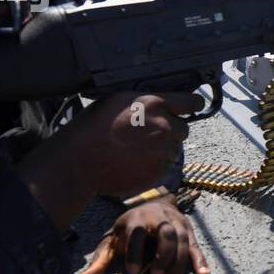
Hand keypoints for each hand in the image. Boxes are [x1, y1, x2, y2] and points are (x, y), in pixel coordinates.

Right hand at [64, 91, 201, 199]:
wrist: (80, 161)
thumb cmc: (92, 128)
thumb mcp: (118, 101)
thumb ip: (145, 102)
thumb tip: (161, 103)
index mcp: (154, 104)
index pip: (192, 101)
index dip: (193, 104)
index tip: (194, 106)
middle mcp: (164, 126)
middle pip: (183, 129)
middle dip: (171, 131)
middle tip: (148, 135)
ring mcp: (163, 151)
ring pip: (174, 150)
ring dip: (162, 150)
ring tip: (136, 150)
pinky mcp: (159, 172)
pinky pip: (164, 167)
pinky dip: (154, 166)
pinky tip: (134, 162)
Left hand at [73, 198, 208, 273]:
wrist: (152, 202)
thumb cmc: (129, 229)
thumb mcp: (112, 241)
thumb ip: (99, 262)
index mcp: (135, 219)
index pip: (136, 233)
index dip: (134, 252)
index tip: (132, 272)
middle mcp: (158, 218)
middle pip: (165, 234)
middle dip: (162, 256)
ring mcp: (176, 223)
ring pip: (183, 240)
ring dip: (179, 261)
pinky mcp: (189, 230)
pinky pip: (196, 245)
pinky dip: (200, 260)